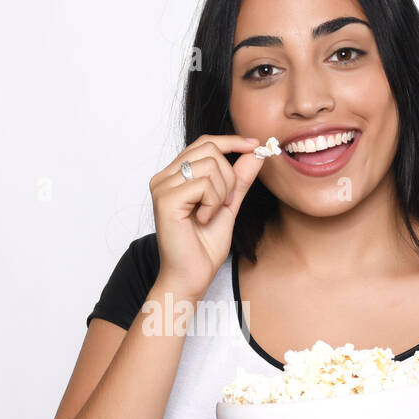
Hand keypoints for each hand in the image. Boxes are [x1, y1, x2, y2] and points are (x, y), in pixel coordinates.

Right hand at [149, 134, 265, 300]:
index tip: (255, 146)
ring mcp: (161, 186)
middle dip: (229, 176)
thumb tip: (256, 153)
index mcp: (174, 176)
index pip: (204, 143)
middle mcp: (163, 177)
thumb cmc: (203, 248)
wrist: (191, 277)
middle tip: (225, 203)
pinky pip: (204, 184)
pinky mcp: (165, 199)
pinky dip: (213, 202)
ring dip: (221, 193)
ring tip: (210, 214)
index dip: (231, 141)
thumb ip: (239, 180)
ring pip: (209, 165)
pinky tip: (202, 219)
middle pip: (209, 149)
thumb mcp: (228, 206)